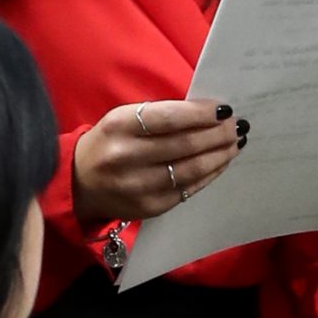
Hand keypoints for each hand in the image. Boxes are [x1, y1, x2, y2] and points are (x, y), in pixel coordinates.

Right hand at [73, 98, 246, 223]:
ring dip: (219, 155)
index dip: (199, 114)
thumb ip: (158, 116)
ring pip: (190, 170)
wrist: (80, 183)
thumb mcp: (123, 118)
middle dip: (216, 134)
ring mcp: (139, 186)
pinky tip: (220, 163)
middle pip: (184, 145)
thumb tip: (205, 113)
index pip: (168, 118)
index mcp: (120, 126)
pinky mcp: (150, 208)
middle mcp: (127, 157)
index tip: (224, 109)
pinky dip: (209, 175)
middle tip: (238, 126)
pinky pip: (188, 190)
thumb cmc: (109, 141)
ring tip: (235, 143)